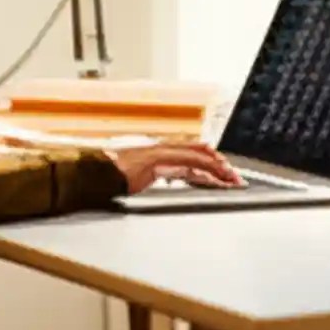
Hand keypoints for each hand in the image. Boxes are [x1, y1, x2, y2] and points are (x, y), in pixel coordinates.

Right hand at [106, 142, 243, 193]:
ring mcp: (160, 153)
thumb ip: (155, 172)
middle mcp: (163, 148)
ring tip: (231, 180)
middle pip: (200, 151)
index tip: (224, 169)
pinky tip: (215, 180)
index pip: (193, 149)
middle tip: (235, 176)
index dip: (211, 157)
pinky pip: (187, 166)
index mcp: (160, 149)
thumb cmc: (112, 176)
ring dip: (217, 169)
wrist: (95, 174)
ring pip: (198, 158)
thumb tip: (166, 175)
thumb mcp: (139, 174)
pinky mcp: (157, 163)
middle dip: (220, 164)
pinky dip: (204, 173)